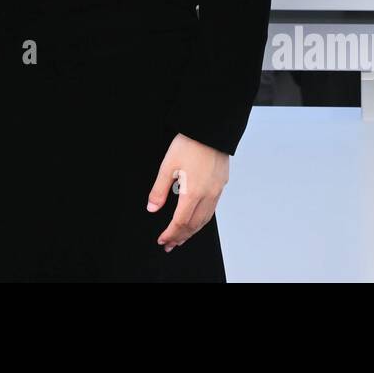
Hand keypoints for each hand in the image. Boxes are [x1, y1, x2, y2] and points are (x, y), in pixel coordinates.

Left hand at [147, 133, 229, 252]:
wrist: (211, 128)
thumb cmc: (190, 143)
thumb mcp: (168, 165)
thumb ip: (159, 189)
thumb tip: (152, 208)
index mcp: (193, 193)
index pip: (180, 222)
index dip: (170, 234)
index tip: (162, 240)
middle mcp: (208, 195)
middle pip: (194, 225)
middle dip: (181, 237)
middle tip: (170, 245)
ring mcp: (217, 190)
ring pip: (205, 219)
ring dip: (192, 231)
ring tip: (182, 238)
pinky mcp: (221, 184)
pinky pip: (212, 209)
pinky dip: (202, 220)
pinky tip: (196, 219)